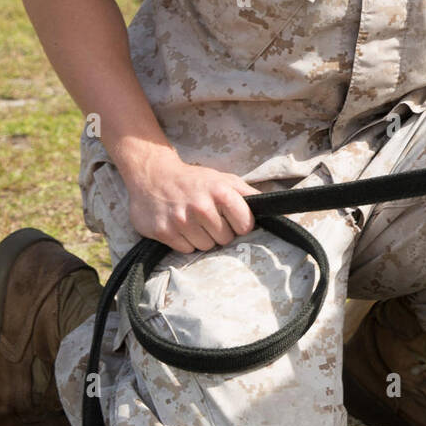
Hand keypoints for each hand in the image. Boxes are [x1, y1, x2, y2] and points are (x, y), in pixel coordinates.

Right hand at [121, 148, 259, 253]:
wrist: (153, 176)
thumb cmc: (194, 180)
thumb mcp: (224, 179)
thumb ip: (248, 194)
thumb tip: (273, 208)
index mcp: (220, 192)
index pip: (245, 224)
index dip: (242, 224)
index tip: (235, 220)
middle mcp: (201, 207)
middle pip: (225, 239)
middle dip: (221, 231)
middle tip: (209, 219)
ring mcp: (181, 220)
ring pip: (206, 247)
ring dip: (203, 238)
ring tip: (194, 222)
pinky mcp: (163, 232)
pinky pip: (186, 250)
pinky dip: (185, 241)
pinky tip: (181, 226)